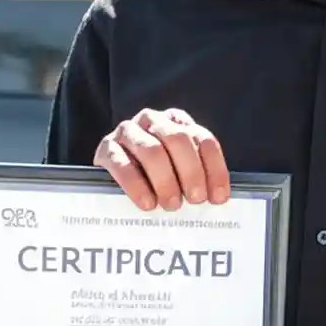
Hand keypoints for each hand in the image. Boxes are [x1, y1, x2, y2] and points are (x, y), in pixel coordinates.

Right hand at [93, 108, 229, 210]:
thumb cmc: (154, 174)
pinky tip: (147, 203)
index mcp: (178, 122)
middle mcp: (154, 120)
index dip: (214, 169)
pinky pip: (122, 163)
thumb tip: (217, 200)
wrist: (113, 170)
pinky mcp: (107, 147)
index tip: (218, 197)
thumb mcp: (178, 169)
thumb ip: (196, 176)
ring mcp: (128, 131)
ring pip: (152, 151)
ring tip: (172, 204)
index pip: (203, 139)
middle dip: (191, 172)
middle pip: (178, 140)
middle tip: (195, 200)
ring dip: (166, 180)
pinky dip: (137, 185)